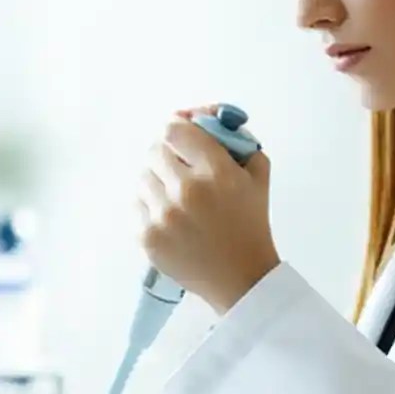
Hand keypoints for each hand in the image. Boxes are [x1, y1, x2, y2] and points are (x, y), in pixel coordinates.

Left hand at [137, 107, 280, 313]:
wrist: (241, 277)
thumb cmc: (250, 222)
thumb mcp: (257, 173)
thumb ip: (235, 139)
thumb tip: (205, 116)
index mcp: (214, 171)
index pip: (174, 129)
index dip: (177, 128)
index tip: (183, 136)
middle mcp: (185, 190)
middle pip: (154, 150)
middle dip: (168, 154)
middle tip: (180, 166)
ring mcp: (162, 215)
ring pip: (143, 176)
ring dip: (158, 179)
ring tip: (176, 194)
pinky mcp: (147, 236)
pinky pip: (136, 204)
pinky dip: (150, 205)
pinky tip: (169, 215)